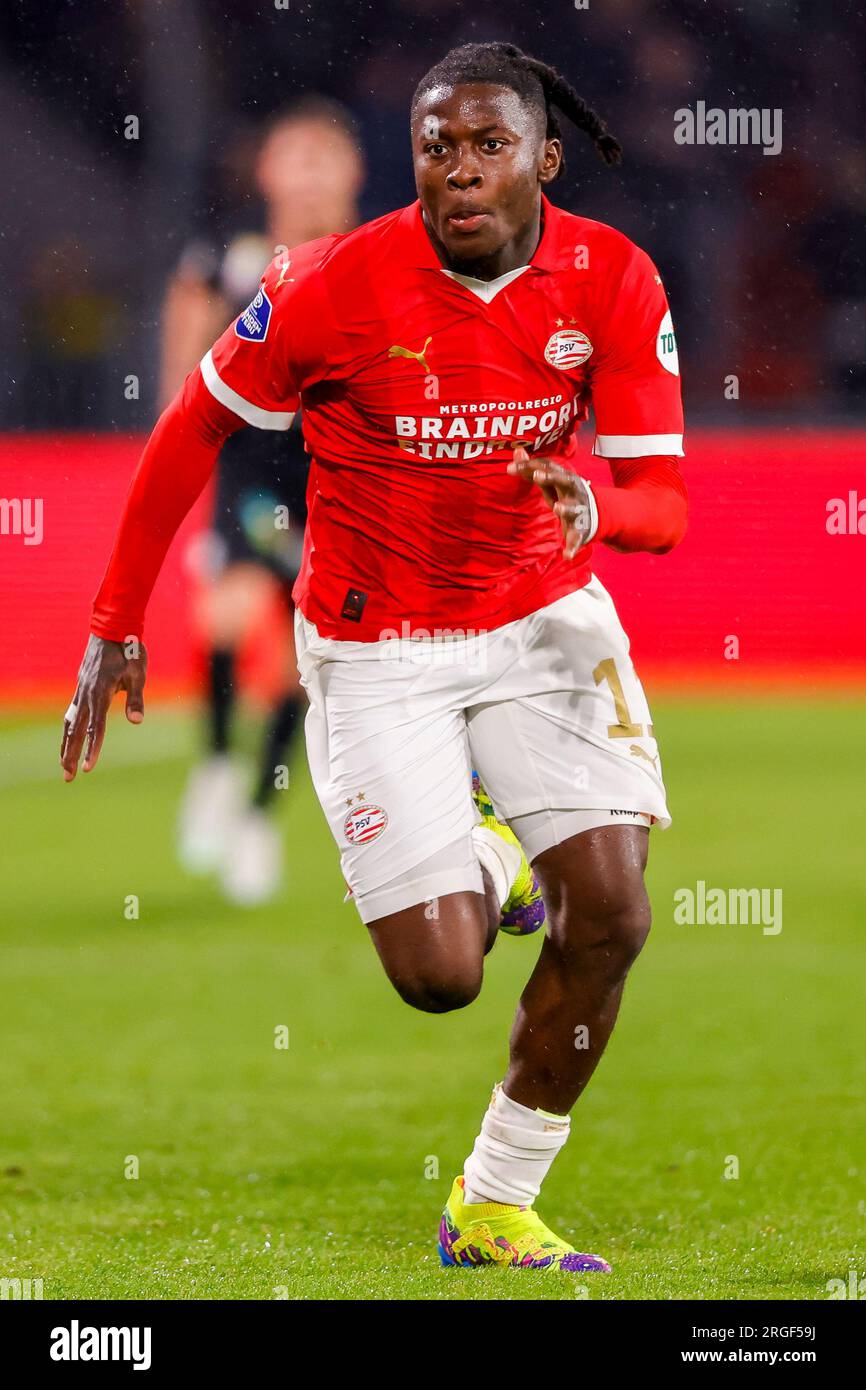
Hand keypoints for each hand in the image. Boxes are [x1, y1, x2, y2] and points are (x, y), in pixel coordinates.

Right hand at [60, 634, 147, 780]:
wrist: (111, 628)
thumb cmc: (129, 651)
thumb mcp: (138, 673)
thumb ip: (136, 698)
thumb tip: (136, 721)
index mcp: (101, 692)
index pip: (96, 727)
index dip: (93, 748)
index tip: (89, 767)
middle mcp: (86, 694)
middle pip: (77, 730)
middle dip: (72, 755)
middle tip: (68, 777)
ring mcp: (81, 690)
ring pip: (70, 723)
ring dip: (66, 745)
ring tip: (64, 765)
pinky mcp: (80, 687)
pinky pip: (71, 712)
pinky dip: (68, 729)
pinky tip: (68, 739)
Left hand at [508, 446, 593, 559]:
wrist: (596, 513)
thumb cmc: (565, 494)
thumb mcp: (551, 481)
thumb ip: (533, 468)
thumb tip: (516, 450)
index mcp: (565, 478)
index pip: (547, 468)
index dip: (529, 466)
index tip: (509, 468)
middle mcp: (574, 492)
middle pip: (564, 481)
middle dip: (551, 478)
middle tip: (536, 475)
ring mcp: (579, 511)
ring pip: (574, 509)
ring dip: (566, 508)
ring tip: (556, 508)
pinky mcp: (581, 530)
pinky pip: (577, 539)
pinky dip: (573, 547)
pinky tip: (566, 556)